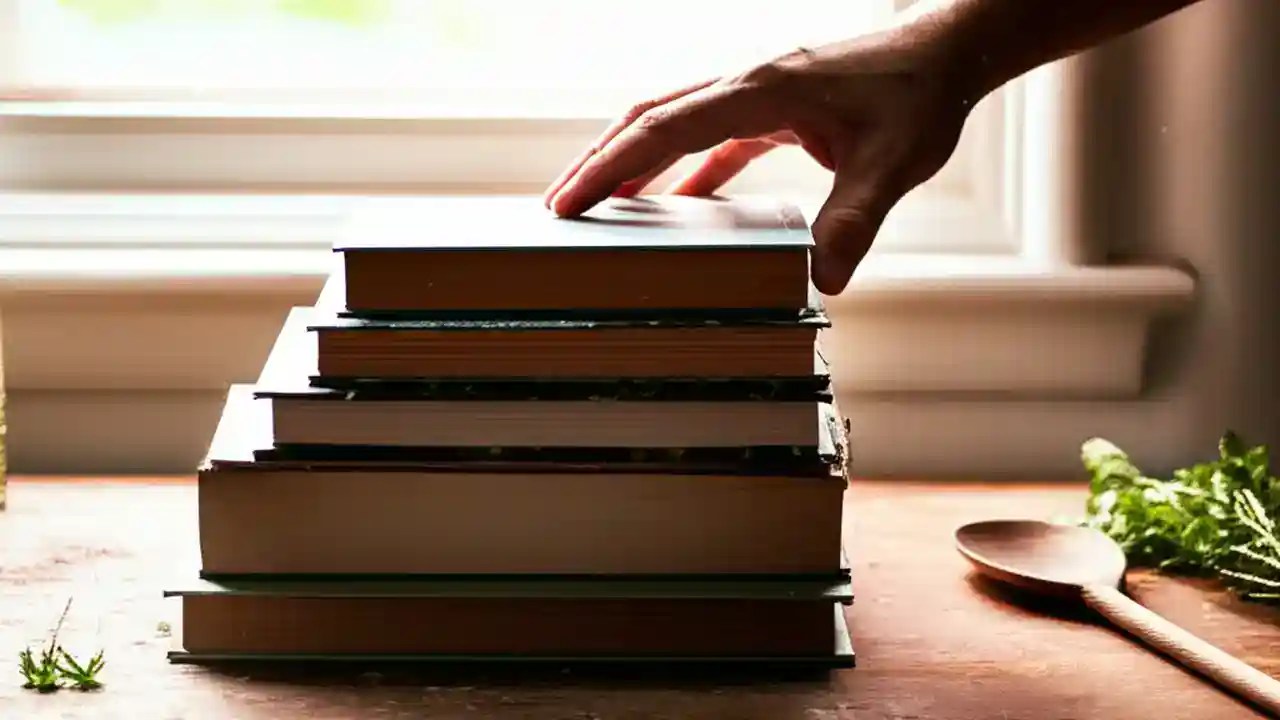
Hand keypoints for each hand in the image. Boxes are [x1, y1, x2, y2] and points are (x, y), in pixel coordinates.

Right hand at [543, 23, 978, 294]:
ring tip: (598, 207)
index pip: (664, 128)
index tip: (569, 200)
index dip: (610, 165)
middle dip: (599, 162)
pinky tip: (677, 207)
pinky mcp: (772, 107)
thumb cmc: (920, 96)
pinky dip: (684, 171)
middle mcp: (746, 84)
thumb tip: (824, 281)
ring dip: (633, 163)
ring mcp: (756, 92)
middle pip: (649, 118)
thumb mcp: (892, 164)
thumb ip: (854, 220)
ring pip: (673, 124)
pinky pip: (711, 138)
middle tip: (558, 208)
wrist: (946, 52)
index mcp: (760, 91)